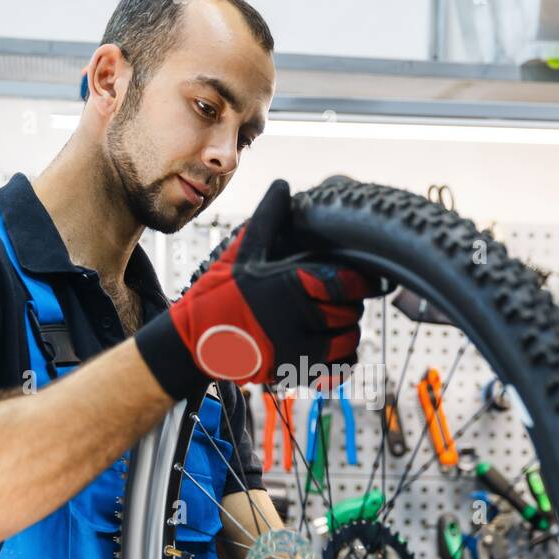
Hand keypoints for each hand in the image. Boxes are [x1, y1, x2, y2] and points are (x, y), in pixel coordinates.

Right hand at [135, 180, 376, 397]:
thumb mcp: (241, 253)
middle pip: (350, 312)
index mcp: (289, 285)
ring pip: (348, 341)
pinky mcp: (294, 372)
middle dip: (349, 304)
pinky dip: (342, 361)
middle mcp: (297, 319)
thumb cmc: (217, 295)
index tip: (365, 278)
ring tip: (334, 320)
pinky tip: (333, 347)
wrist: (193, 342)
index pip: (347, 283)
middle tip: (341, 297)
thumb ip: (268, 220)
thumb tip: (283, 185)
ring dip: (347, 331)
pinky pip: (337, 371)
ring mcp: (297, 350)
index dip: (362, 280)